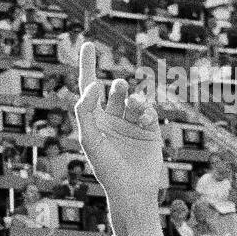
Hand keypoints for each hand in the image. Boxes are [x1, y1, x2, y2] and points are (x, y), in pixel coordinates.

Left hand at [74, 43, 161, 203]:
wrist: (132, 191)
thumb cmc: (106, 169)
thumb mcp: (90, 140)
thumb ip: (86, 111)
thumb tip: (95, 84)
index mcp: (95, 122)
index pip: (89, 88)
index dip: (88, 66)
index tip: (89, 44)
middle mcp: (113, 120)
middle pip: (116, 91)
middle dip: (120, 87)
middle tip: (120, 88)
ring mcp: (132, 124)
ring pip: (134, 98)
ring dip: (135, 99)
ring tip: (135, 107)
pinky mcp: (149, 130)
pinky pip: (149, 110)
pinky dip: (146, 110)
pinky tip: (144, 119)